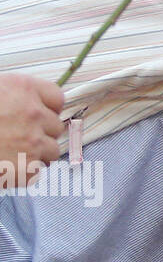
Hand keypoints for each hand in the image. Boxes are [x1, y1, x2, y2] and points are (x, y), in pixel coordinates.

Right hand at [0, 74, 63, 188]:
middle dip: (39, 133)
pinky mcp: (26, 167)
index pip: (56, 98)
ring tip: (10, 154)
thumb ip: (12, 97)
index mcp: (24, 89)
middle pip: (55, 126)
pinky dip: (24, 172)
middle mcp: (34, 113)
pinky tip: (6, 167)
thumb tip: (22, 109)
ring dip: (35, 154)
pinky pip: (36, 171)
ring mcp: (32, 141)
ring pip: (50, 150)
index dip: (47, 109)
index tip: (38, 116)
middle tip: (17, 138)